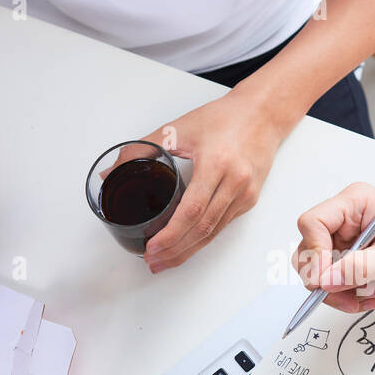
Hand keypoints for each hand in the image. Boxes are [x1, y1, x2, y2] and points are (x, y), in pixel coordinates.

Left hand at [142, 89, 291, 272]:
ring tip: (165, 260)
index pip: (192, 210)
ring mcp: (246, 193)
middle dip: (176, 250)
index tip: (152, 246)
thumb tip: (111, 172)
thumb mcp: (177, 129)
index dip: (171, 234)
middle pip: (203, 228)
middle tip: (154, 261)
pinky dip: (202, 239)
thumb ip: (141, 149)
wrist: (262, 114)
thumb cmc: (224, 118)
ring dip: (188, 250)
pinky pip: (222, 225)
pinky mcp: (250, 199)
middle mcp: (236, 182)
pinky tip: (187, 245)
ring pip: (214, 232)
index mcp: (217, 163)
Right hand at [293, 183, 374, 312]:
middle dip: (326, 280)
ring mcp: (342, 239)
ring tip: (368, 294)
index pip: (313, 223)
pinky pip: (332, 281)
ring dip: (339, 291)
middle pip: (309, 250)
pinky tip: (368, 294)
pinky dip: (346, 294)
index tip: (326, 280)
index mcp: (353, 203)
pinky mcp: (346, 257)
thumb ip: (359, 268)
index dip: (315, 253)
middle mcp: (342, 219)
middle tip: (348, 296)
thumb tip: (326, 281)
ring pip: (318, 271)